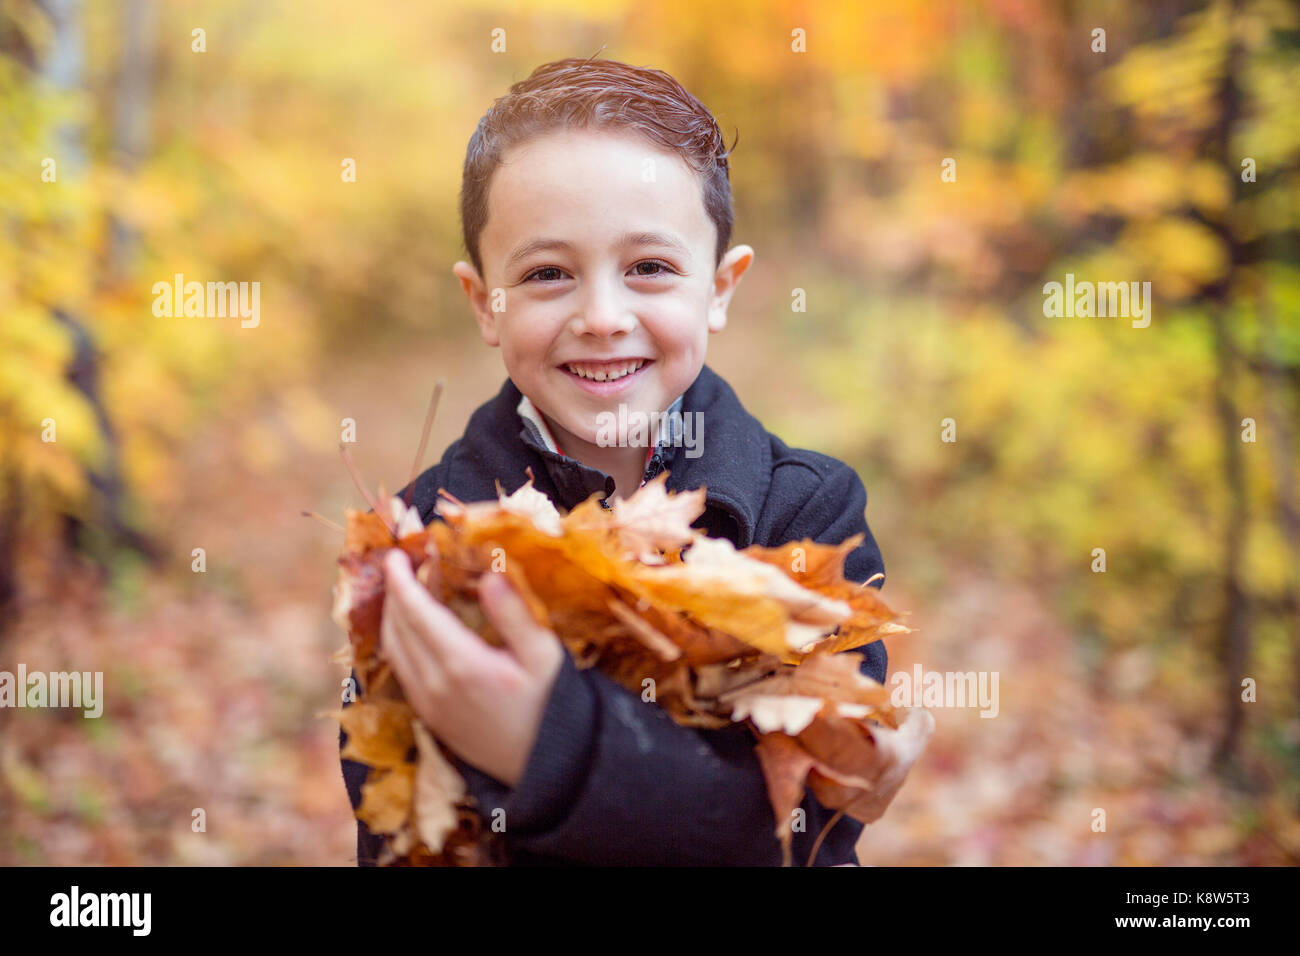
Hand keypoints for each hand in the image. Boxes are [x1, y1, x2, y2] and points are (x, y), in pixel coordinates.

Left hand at [379, 549, 564, 787]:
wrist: (547, 767)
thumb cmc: (552, 705)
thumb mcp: (544, 656)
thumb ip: (514, 615)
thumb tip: (489, 576)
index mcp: (463, 664)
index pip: (416, 612)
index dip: (402, 579)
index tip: (398, 553)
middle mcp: (435, 685)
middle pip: (397, 628)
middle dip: (394, 592)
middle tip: (403, 564)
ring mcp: (428, 704)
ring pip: (392, 651)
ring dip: (391, 617)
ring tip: (403, 591)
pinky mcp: (429, 717)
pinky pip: (400, 670)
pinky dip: (397, 642)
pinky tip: (410, 629)